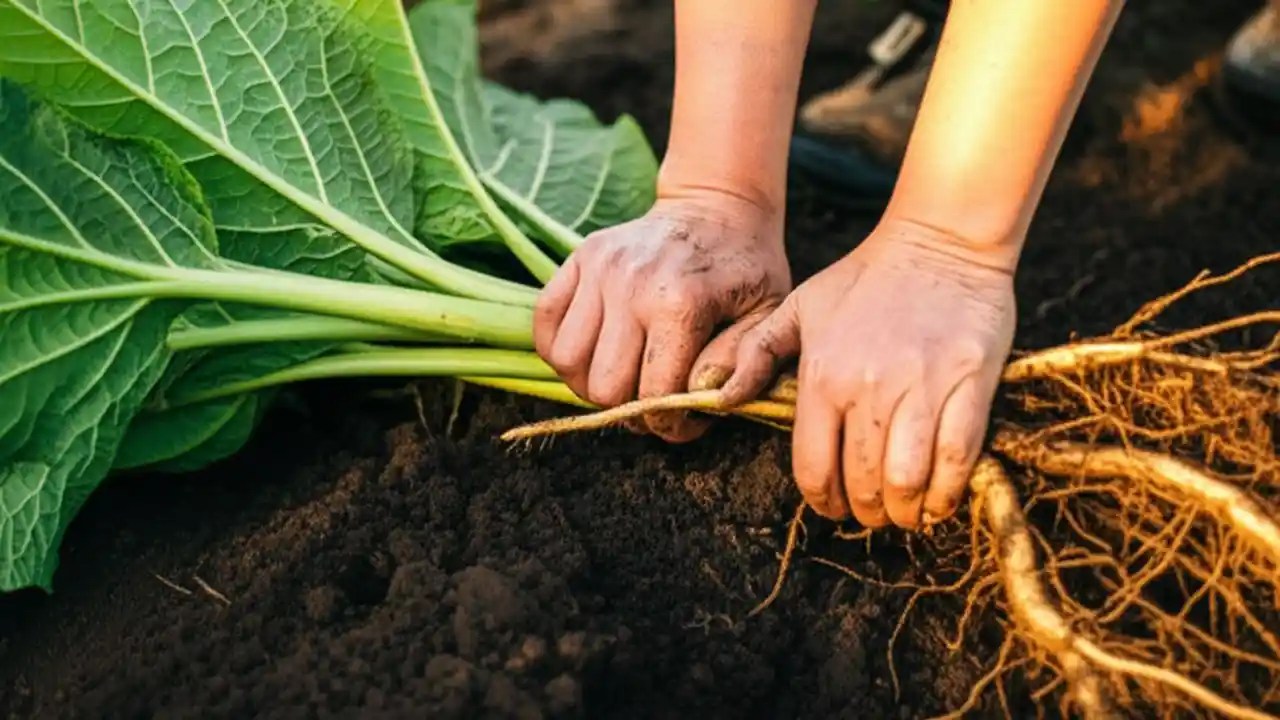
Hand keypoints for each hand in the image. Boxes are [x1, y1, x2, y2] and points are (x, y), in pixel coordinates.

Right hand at [534, 192, 791, 440]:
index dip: (670, 424)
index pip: (654, 396)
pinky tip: (593, 354)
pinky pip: (545, 323)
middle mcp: (631, 286)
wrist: (718, 206)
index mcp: (680, 304)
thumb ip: (741, 362)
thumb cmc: (746, 268)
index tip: (685, 419)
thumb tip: (707, 399)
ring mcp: (600, 269)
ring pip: (566, 361)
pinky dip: (560, 350)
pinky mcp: (580, 258)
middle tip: (652, 401)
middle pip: (603, 387)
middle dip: (628, 409)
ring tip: (622, 377)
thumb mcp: (766, 314)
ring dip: (590, 383)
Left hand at [722, 219, 1016, 527]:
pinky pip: (957, 460)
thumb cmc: (865, 278)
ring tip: (904, 511)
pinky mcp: (970, 387)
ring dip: (904, 511)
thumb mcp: (799, 308)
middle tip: (873, 511)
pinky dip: (947, 493)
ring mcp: (922, 390)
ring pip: (907, 482)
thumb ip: (755, 355)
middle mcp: (867, 389)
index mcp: (821, 377)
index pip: (813, 468)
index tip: (833, 504)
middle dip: (865, 512)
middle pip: (861, 485)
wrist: (941, 240)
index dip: (823, 500)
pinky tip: (938, 500)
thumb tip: (715, 398)